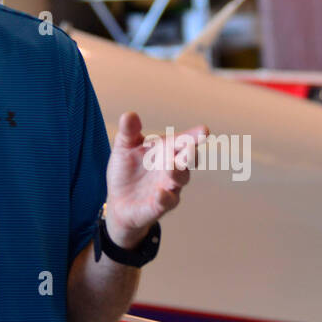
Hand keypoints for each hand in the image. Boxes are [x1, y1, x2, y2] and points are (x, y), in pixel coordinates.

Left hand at [104, 112, 206, 247]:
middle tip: (189, 147)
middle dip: (191, 153)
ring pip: (180, 179)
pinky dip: (164, 198)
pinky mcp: (159, 206)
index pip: (183, 141)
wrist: (117, 201)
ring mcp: (169, 188)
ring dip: (177, 172)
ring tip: (171, 166)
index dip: (194, 136)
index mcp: (167, 150)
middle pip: (188, 159)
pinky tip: (159, 193)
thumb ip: (129, 132)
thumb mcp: (124, 148)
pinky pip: (166, 202)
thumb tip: (129, 115)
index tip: (204, 131)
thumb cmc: (126, 170)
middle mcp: (173, 168)